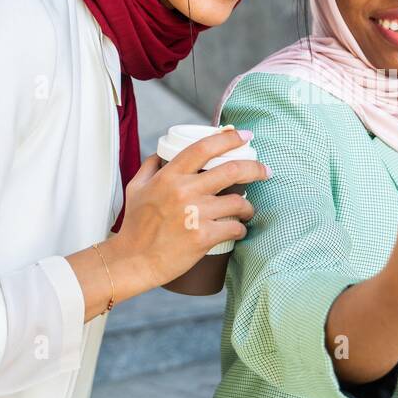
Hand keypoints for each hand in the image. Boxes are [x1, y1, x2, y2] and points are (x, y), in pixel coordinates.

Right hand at [78, 127, 270, 313]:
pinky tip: (238, 230)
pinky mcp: (203, 237)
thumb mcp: (135, 188)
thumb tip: (160, 154)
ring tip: (247, 210)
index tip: (245, 136)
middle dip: (255, 168)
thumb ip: (149, 167)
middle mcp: (184, 191)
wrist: (132, 261)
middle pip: (231, 170)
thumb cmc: (134, 227)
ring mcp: (195, 214)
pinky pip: (234, 227)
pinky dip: (241, 229)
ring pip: (238, 202)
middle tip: (265, 171)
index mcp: (169, 176)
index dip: (228, 139)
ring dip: (248, 206)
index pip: (204, 148)